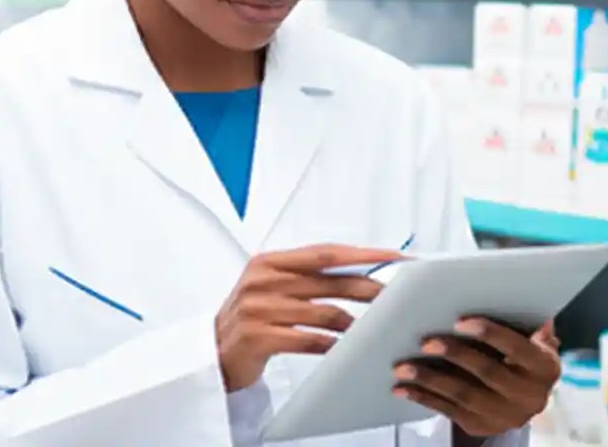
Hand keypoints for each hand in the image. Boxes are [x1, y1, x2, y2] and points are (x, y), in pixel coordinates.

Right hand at [215, 244, 401, 391]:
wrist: (212, 354)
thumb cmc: (250, 319)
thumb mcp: (268, 287)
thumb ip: (304, 277)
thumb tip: (355, 273)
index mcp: (267, 262)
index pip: (324, 253)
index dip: (362, 254)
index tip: (392, 257)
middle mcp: (262, 282)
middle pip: (330, 282)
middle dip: (367, 289)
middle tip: (394, 298)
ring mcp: (259, 309)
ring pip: (324, 313)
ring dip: (353, 324)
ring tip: (370, 331)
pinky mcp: (259, 338)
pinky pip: (310, 340)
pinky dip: (332, 345)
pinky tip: (345, 350)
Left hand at [392, 318, 561, 438]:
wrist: (522, 397)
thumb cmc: (519, 353)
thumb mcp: (530, 336)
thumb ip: (524, 316)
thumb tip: (511, 285)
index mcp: (544, 367)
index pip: (517, 348)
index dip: (489, 334)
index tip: (460, 321)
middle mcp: (530, 396)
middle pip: (487, 373)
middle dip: (455, 355)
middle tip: (425, 341)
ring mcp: (505, 416)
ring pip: (463, 396)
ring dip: (430, 380)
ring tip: (403, 367)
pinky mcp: (481, 426)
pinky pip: (448, 411)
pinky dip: (424, 398)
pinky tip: (402, 388)